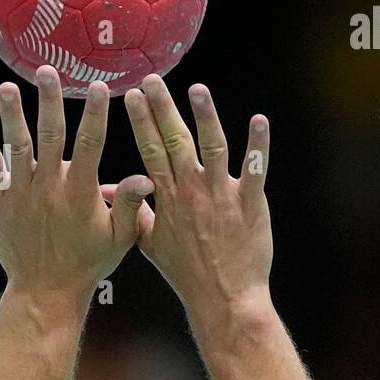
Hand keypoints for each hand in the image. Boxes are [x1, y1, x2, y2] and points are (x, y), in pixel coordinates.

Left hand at [0, 68, 151, 313]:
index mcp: (81, 193)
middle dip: (50, 101)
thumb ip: (131, 205)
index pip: (91, 144)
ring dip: (12, 114)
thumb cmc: (86, 263)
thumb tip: (147, 176)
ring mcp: (21, 192)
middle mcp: (49, 187)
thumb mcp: (119, 238)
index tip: (100, 86)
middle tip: (47, 70)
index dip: (96, 114)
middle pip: (51, 135)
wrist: (45, 290)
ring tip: (7, 86)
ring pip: (17, 146)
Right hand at [121, 76, 272, 339]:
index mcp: (167, 199)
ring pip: (212, 147)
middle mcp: (192, 191)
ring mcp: (222, 195)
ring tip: (197, 88)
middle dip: (161, 108)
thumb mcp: (150, 245)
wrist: (223, 299)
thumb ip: (137, 214)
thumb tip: (120, 194)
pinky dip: (258, 144)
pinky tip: (259, 120)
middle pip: (174, 141)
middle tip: (151, 80)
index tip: (130, 95)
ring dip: (205, 116)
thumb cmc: (186, 274)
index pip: (150, 151)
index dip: (141, 121)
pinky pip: (255, 169)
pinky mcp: (251, 203)